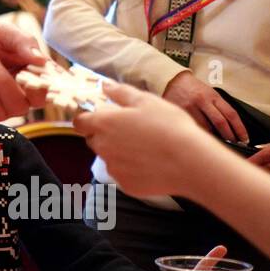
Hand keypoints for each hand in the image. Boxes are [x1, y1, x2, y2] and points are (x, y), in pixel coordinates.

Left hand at [73, 81, 219, 198]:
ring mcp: (113, 168)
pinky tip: (152, 164)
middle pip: (94, 140)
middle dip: (106, 135)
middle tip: (132, 131)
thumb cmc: (169, 126)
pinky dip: (132, 169)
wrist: (190, 162)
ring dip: (119, 152)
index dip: (89, 119)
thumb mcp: (146, 100)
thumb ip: (120, 92)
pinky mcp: (126, 185)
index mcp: (103, 124)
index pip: (79, 122)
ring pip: (109, 157)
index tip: (104, 117)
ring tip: (146, 148)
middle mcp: (102, 147)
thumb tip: (104, 86)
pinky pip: (123, 174)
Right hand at [162, 71, 248, 144]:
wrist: (173, 81)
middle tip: (235, 144)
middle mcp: (203, 101)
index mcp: (213, 96)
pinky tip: (203, 138)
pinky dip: (201, 134)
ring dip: (215, 138)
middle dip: (229, 136)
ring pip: (206, 128)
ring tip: (219, 143)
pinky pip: (194, 127)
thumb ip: (219, 108)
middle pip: (220, 122)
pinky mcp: (181, 113)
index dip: (240, 128)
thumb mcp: (210, 94)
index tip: (244, 139)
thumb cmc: (195, 90)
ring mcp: (191, 107)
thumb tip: (231, 128)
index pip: (231, 114)